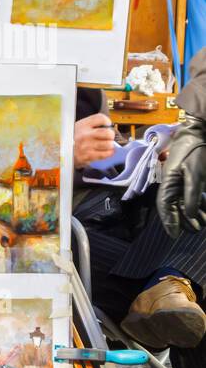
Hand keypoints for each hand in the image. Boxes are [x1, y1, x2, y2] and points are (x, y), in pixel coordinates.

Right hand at [73, 113, 116, 168]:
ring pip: (109, 144)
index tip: (107, 125)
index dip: (107, 122)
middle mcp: (84, 135)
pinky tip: (105, 151)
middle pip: (108, 133)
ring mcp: (86, 146)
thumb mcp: (78, 128)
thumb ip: (91, 125)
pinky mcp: (88, 156)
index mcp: (82, 125)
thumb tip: (108, 128)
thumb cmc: (72, 140)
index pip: (101, 118)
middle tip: (108, 137)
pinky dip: (108, 153)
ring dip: (110, 145)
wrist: (61, 154)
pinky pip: (106, 154)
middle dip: (111, 135)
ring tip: (106, 145)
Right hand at [158, 114, 205, 238]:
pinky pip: (190, 193)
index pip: (165, 206)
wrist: (199, 132)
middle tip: (194, 231)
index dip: (170, 221)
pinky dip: (197, 203)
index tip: (175, 235)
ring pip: (183, 200)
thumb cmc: (195, 151)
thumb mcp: (196, 174)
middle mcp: (172, 183)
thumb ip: (191, 195)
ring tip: (202, 224)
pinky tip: (203, 209)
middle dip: (183, 220)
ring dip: (192, 213)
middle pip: (174, 206)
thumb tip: (188, 213)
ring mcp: (180, 179)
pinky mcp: (189, 176)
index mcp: (169, 182)